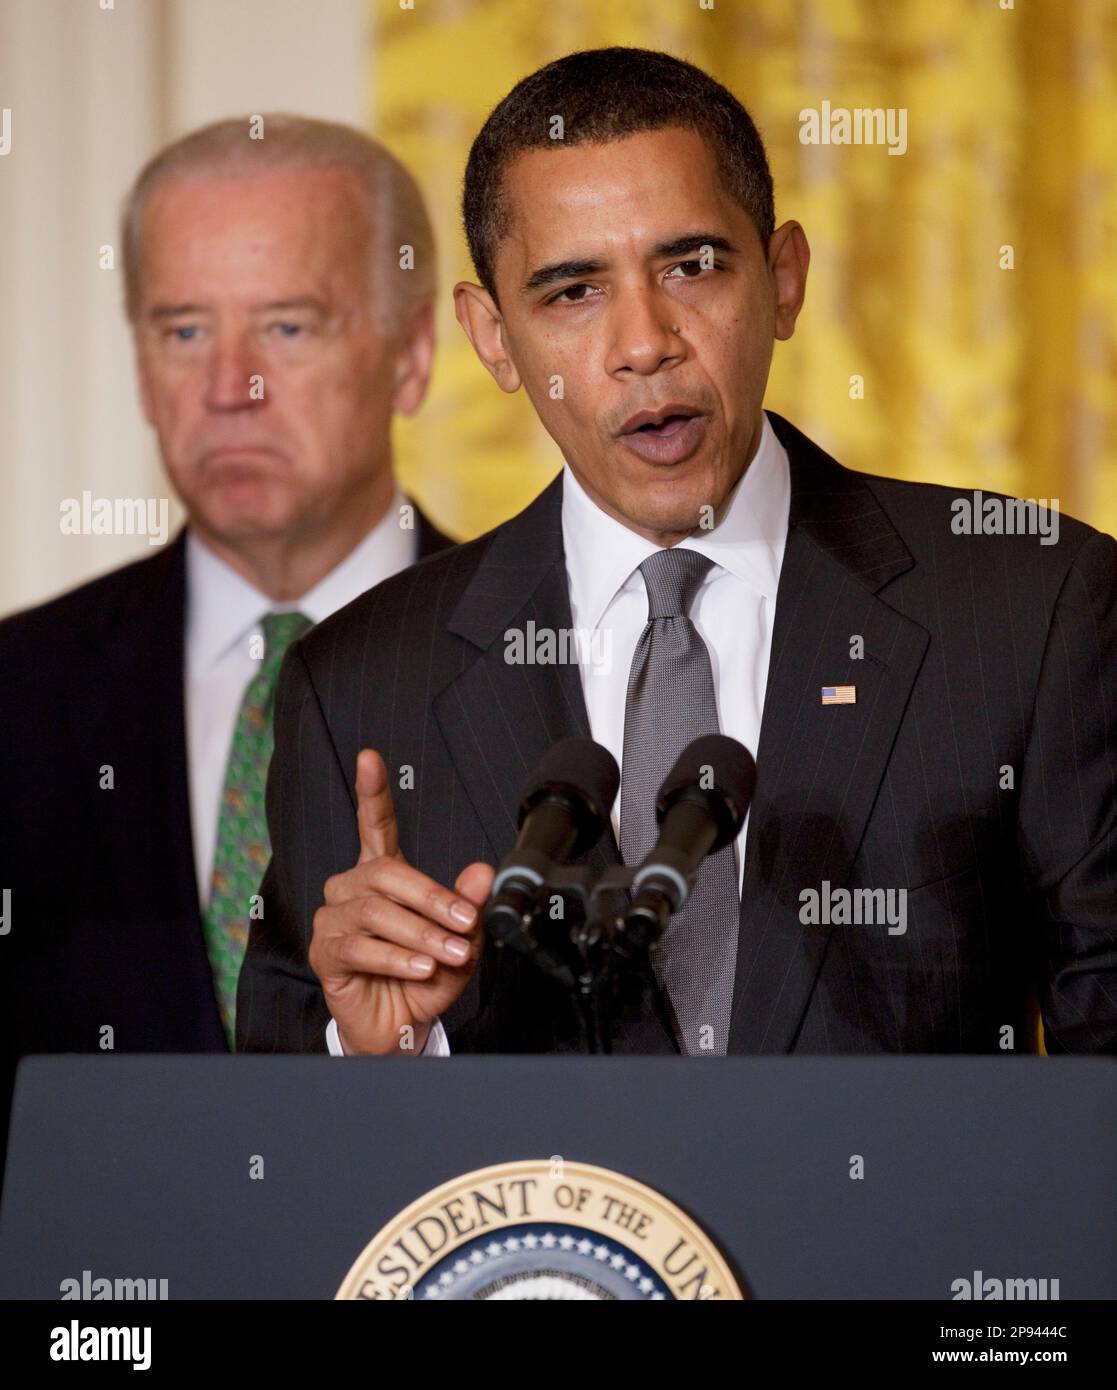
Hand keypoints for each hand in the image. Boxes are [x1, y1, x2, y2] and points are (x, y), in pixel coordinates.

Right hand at [309, 749, 493, 1054]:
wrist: (398, 1030)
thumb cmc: (424, 980)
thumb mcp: (458, 942)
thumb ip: (468, 906)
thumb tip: (481, 872)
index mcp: (382, 876)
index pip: (375, 826)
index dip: (372, 792)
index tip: (371, 758)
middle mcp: (352, 889)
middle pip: (387, 874)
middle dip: (433, 899)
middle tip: (466, 924)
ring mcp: (333, 920)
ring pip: (375, 912)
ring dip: (420, 935)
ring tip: (448, 955)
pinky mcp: (325, 954)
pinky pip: (361, 947)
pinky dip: (397, 958)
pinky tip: (420, 968)